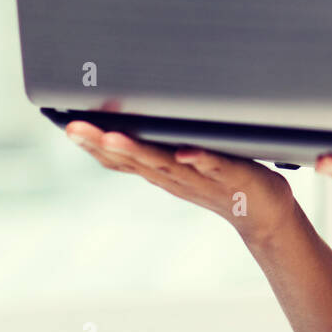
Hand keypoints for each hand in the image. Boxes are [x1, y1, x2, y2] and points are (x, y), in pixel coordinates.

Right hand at [65, 122, 297, 244]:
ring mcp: (202, 177)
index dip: (94, 145)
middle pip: (134, 159)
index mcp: (162, 171)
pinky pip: (215, 165)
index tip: (68, 126)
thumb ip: (161, 145)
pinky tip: (186, 151)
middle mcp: (175, 176)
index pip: (121, 159)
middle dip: (102, 143)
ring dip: (139, 150)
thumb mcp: (184, 162)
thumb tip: (134, 119)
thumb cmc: (223, 179)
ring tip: (112, 136)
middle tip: (74, 127)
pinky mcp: (234, 175)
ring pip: (166, 162)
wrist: (263, 212)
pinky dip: (200, 158)